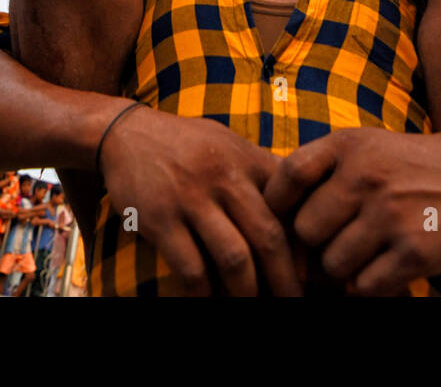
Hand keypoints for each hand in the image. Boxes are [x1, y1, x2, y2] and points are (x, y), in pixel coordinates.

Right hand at [99, 106, 301, 296]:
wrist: (124, 133)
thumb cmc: (186, 144)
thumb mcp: (229, 143)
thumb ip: (262, 170)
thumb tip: (303, 203)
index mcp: (247, 158)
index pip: (292, 202)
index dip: (307, 240)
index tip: (316, 267)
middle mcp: (224, 177)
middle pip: (269, 236)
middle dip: (286, 279)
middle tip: (293, 302)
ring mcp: (191, 197)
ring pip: (234, 258)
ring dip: (247, 293)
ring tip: (252, 307)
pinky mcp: (159, 218)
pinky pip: (190, 268)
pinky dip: (203, 294)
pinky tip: (207, 300)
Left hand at [264, 128, 440, 295]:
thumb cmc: (399, 164)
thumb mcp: (358, 145)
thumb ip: (315, 168)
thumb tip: (265, 210)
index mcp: (348, 147)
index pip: (288, 177)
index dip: (276, 203)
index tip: (283, 216)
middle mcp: (368, 177)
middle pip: (305, 232)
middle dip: (315, 242)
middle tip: (334, 237)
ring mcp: (393, 215)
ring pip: (332, 265)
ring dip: (342, 266)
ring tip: (362, 249)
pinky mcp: (416, 251)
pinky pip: (365, 287)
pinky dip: (366, 284)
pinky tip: (380, 265)